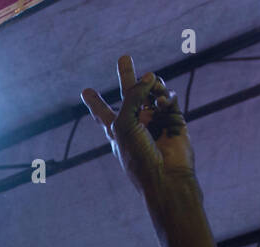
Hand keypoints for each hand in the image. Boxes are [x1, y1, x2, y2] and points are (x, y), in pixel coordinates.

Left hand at [81, 54, 193, 200]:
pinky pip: (169, 98)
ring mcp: (156, 121)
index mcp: (117, 130)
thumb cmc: (138, 155)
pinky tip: (162, 103)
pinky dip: (165, 96)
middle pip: (129, 94)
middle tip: (124, 58)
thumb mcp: (124, 123)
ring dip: (151, 85)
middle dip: (127, 76)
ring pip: (152, 92)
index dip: (94, 102)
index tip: (85, 91)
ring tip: (152, 83)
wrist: (166, 176)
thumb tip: (149, 75)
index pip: (102, 113)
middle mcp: (136, 123)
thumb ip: (132, 95)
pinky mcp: (174, 120)